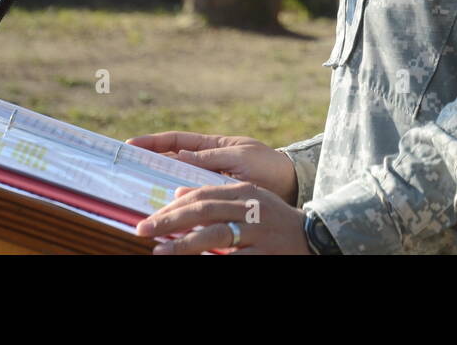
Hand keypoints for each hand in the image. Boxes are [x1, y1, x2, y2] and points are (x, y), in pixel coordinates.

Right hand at [124, 130, 298, 204]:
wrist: (289, 185)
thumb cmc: (267, 164)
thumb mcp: (241, 155)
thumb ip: (211, 156)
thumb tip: (179, 154)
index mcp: (211, 146)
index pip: (176, 141)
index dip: (153, 142)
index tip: (130, 145)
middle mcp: (205, 164)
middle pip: (170, 163)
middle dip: (148, 166)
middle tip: (125, 171)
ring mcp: (208, 182)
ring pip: (177, 184)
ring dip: (159, 189)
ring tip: (138, 197)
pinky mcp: (215, 200)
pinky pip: (192, 202)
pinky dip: (178, 207)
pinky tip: (167, 214)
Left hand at [136, 182, 310, 254]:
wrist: (313, 236)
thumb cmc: (274, 219)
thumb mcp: (250, 200)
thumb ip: (216, 195)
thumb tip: (178, 192)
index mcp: (245, 192)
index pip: (203, 194)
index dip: (173, 206)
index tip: (150, 217)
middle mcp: (251, 209)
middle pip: (204, 211)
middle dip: (170, 220)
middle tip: (143, 229)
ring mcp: (259, 232)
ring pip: (216, 235)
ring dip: (184, 244)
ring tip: (160, 252)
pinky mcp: (264, 254)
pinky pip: (233, 260)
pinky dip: (212, 262)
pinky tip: (195, 265)